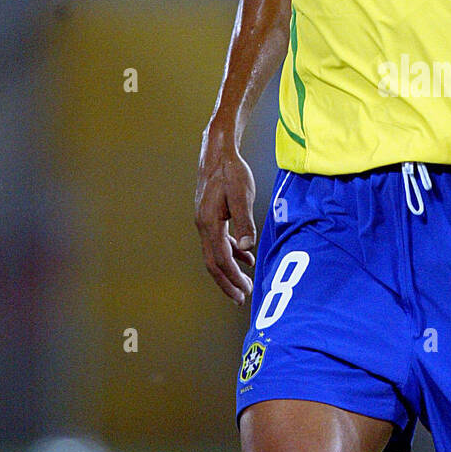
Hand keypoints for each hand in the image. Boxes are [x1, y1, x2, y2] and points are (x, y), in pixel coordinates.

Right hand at [194, 130, 256, 304]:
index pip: (220, 259)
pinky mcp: (211, 217)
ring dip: (229, 271)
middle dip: (227, 282)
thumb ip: (244, 222)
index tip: (244, 291)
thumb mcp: (241, 195)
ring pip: (215, 255)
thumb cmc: (231, 171)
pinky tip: (245, 258)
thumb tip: (246, 249)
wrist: (218, 153)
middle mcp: (203, 226)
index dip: (232, 277)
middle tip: (240, 298)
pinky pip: (219, 243)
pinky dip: (231, 254)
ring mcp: (206, 222)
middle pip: (213, 263)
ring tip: (244, 284)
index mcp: (209, 223)